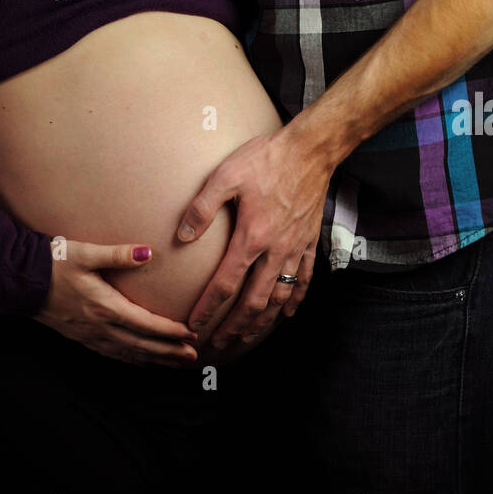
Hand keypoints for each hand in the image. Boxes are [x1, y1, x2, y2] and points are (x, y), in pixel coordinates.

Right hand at [33, 241, 199, 368]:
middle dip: (169, 351)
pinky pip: (113, 354)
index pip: (146, 324)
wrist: (22, 281)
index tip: (192, 333)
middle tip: (193, 355)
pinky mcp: (81, 337)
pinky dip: (132, 359)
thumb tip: (148, 253)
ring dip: (155, 359)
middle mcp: (100, 327)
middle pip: (142, 345)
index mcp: (105, 307)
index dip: (170, 331)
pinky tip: (141, 361)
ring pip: (129, 353)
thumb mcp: (86, 253)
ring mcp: (90, 335)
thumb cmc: (55, 263)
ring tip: (176, 363)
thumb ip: (118, 254)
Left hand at [178, 116, 333, 347]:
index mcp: (251, 237)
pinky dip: (296, 299)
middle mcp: (275, 250)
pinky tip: (289, 313)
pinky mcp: (310, 240)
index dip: (208, 308)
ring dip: (263, 321)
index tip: (194, 326)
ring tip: (248, 337)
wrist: (311, 149)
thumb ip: (201, 208)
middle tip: (219, 344)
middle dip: (235, 327)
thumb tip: (181, 237)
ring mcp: (295, 247)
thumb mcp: (226, 175)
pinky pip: (305, 278)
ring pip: (280, 296)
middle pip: (254, 301)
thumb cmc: (266, 159)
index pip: (225, 284)